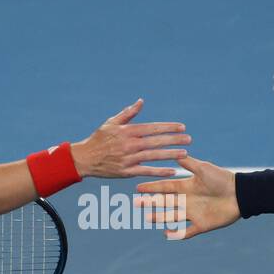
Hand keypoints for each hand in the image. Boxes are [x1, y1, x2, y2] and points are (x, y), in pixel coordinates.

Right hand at [70, 98, 189, 178]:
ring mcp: (128, 159)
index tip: (182, 127)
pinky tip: (172, 170)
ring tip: (185, 153)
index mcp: (127, 131)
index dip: (168, 127)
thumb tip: (141, 101)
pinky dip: (159, 171)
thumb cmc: (99, 139)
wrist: (85, 158)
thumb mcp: (111, 123)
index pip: (152, 128)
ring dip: (170, 154)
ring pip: (153, 156)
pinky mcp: (126, 172)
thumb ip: (128, 113)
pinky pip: (146, 171)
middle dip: (174, 140)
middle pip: (156, 141)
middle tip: (189, 139)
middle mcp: (129, 144)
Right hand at [132, 154, 239, 240]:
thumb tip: (174, 152)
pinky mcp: (201, 225)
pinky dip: (177, 234)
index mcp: (187, 186)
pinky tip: (167, 233)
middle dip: (151, 203)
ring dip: (160, 217)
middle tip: (136, 203)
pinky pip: (187, 232)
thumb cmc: (222, 179)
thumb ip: (189, 163)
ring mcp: (193, 213)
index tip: (138, 188)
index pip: (165, 187)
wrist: (240, 194)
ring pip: (172, 217)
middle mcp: (187, 200)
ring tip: (147, 218)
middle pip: (165, 202)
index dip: (152, 188)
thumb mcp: (204, 169)